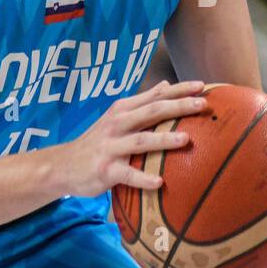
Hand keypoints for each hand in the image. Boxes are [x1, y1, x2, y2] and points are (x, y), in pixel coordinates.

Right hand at [55, 80, 208, 198]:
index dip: (179, 89)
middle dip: (178, 107)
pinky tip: (160, 182)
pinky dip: (143, 178)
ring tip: (186, 140)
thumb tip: (166, 84)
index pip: (155, 96)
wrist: (64, 165)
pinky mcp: (106, 170)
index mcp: (123, 110)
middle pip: (152, 112)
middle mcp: (117, 124)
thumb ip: (142, 102)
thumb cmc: (98, 140)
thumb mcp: (117, 116)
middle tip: (203, 104)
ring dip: (164, 140)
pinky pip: (127, 174)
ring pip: (141, 141)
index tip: (202, 85)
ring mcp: (111, 147)